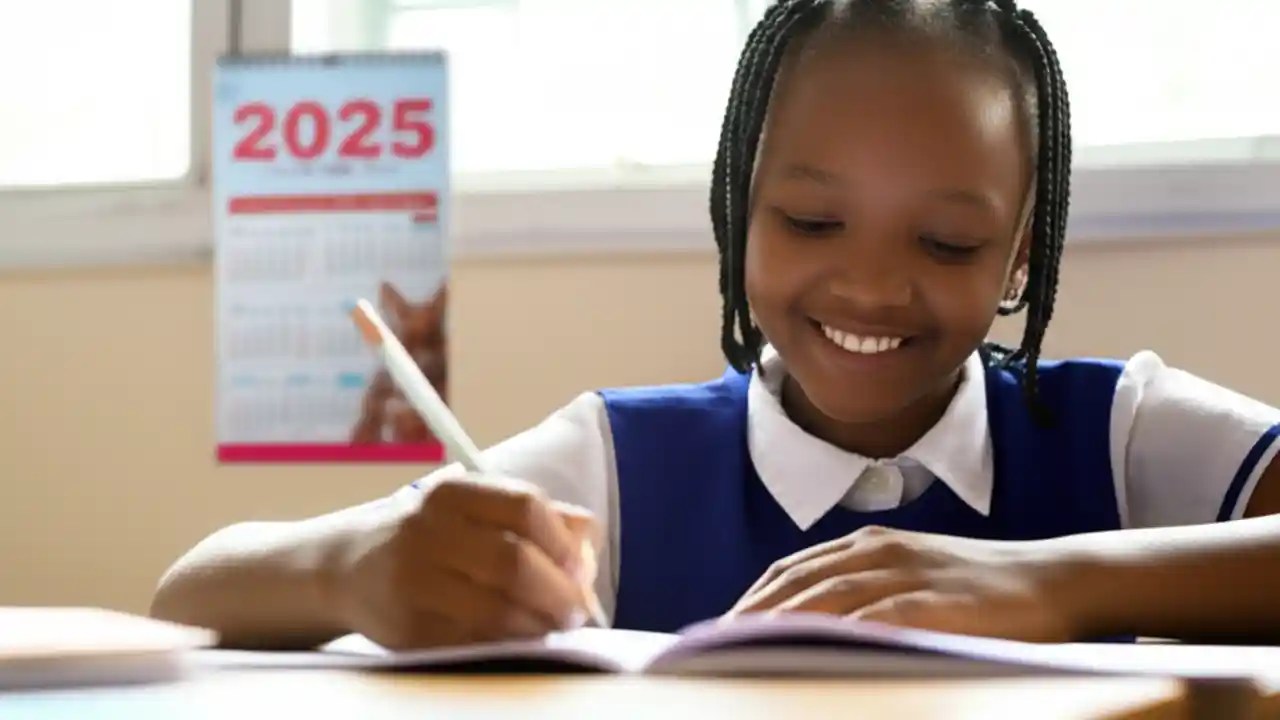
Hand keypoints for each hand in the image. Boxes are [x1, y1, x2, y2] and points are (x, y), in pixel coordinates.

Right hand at [330, 469, 598, 649]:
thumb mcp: (474, 509)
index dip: (563, 541)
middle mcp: (428, 530)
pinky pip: (472, 639)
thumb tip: (589, 537)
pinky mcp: (406, 626)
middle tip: (578, 610)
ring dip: (539, 623)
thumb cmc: (432, 536)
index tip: (582, 568)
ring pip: (496, 608)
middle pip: (514, 561)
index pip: (525, 506)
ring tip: (554, 626)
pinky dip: (508, 642)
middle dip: (559, 592)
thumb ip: (535, 516)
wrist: (349, 565)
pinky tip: (520, 639)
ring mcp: (412, 580)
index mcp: (453, 493)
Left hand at [726, 525, 1086, 641]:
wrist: (1053, 578)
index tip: (717, 628)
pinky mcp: (938, 602)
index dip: (752, 597)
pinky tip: (813, 651)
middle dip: (751, 614)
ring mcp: (909, 573)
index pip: (792, 569)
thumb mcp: (912, 576)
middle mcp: (880, 551)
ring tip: (742, 651)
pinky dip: (841, 634)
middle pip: (798, 582)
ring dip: (780, 623)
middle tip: (713, 648)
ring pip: (829, 596)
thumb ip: (865, 592)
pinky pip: (879, 618)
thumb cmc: (978, 586)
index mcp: (868, 544)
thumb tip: (813, 625)